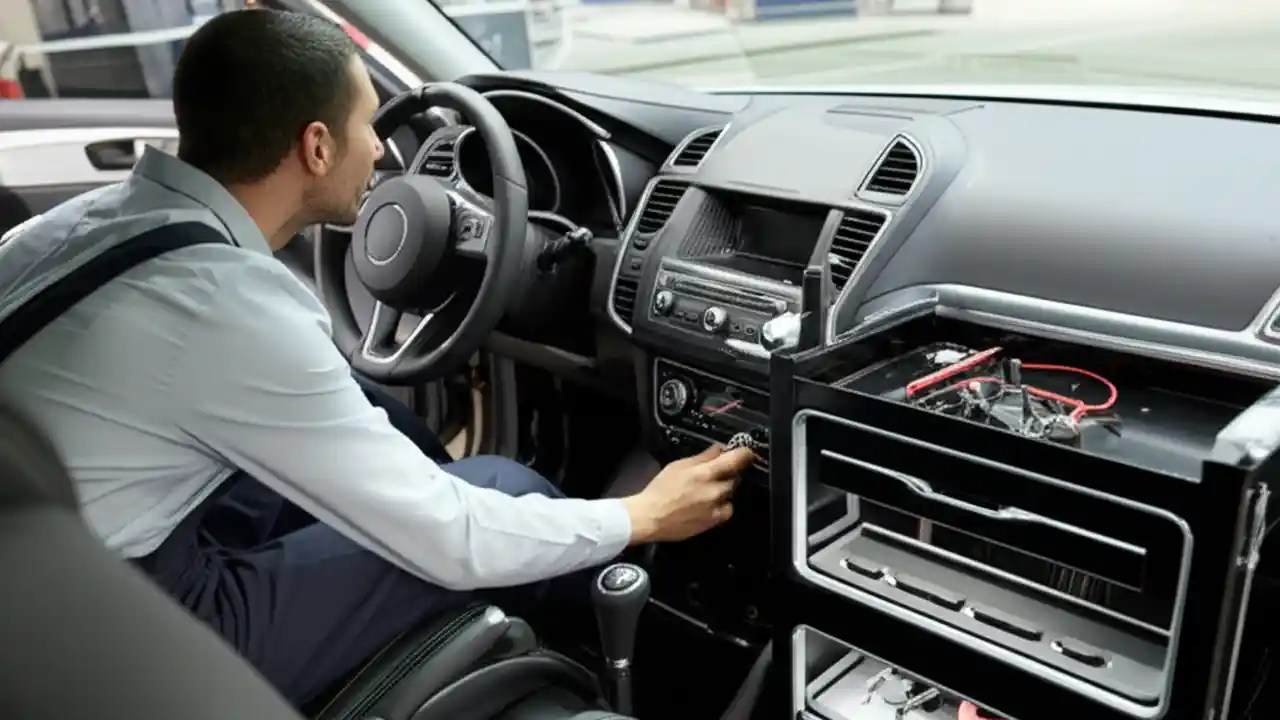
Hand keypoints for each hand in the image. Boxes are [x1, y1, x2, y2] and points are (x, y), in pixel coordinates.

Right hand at [621, 444, 756, 543]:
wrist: (651, 517)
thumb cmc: (661, 489)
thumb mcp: (678, 466)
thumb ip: (702, 457)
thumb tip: (719, 449)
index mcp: (705, 473)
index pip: (735, 460)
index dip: (744, 454)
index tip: (746, 452)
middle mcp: (715, 491)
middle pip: (735, 477)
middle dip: (729, 473)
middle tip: (716, 472)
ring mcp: (716, 508)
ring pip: (731, 494)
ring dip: (724, 489)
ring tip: (708, 490)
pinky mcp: (713, 522)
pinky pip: (727, 510)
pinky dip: (722, 505)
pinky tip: (710, 504)